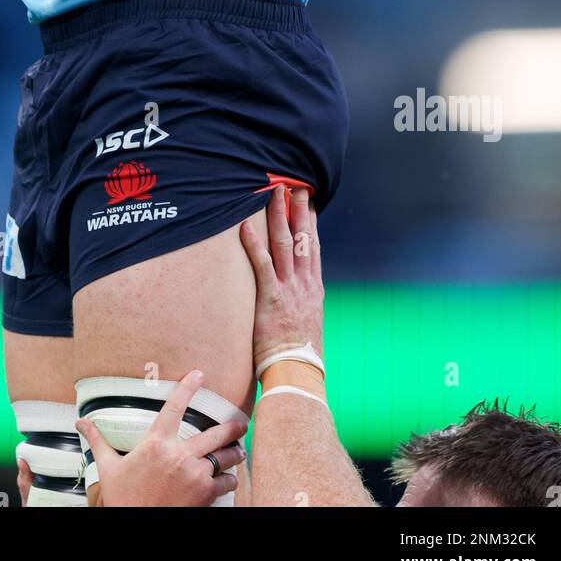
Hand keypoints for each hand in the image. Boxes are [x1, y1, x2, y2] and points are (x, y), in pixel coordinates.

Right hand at [76, 370, 246, 506]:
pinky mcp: (204, 494)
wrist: (136, 525)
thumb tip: (82, 423)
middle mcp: (178, 455)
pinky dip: (229, 480)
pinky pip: (226, 481)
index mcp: (155, 443)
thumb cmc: (123, 498)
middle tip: (240, 423)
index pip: (174, 406)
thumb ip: (99, 441)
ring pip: (225, 456)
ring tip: (240, 450)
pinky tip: (229, 479)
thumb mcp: (109, 468)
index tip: (199, 374)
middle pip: (214, 433)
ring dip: (235, 453)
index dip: (188, 387)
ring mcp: (194, 474)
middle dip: (232, 427)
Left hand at [241, 184, 323, 374]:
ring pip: (286, 243)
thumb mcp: (307, 325)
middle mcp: (305, 284)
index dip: (312, 224)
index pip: (315, 248)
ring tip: (274, 192)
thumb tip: (295, 300)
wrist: (298, 374)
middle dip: (300, 210)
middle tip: (296, 186)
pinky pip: (262, 265)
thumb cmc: (299, 355)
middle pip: (304, 238)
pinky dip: (254, 244)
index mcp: (314, 289)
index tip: (310, 204)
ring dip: (279, 216)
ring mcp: (289, 289)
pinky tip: (245, 226)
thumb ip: (301, 306)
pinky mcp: (271, 298)